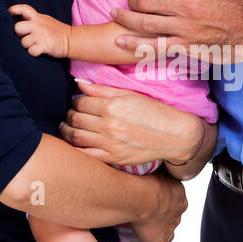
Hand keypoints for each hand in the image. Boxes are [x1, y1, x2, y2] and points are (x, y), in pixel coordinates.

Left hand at [9, 4, 70, 58]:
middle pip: (18, 27)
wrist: (72, 39)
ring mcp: (41, 35)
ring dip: (28, 46)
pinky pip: (31, 51)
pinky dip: (34, 53)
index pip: (25, 9)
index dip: (15, 9)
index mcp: (38, 18)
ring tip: (36, 45)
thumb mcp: (46, 20)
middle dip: (19, 34)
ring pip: (23, 42)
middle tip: (25, 36)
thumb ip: (34, 20)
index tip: (10, 11)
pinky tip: (39, 51)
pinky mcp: (45, 45)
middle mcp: (38, 25)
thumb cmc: (57, 31)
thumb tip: (20, 23)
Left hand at [60, 79, 204, 164]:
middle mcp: (110, 125)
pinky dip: (75, 149)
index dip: (75, 101)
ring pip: (76, 137)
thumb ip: (103, 90)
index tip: (76, 102)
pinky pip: (86, 154)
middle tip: (70, 115)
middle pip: (75, 119)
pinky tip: (75, 144)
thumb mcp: (131, 95)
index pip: (81, 102)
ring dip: (67, 131)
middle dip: (69, 115)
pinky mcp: (114, 158)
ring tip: (68, 128)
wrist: (175, 135)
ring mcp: (111, 144)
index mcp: (114, 106)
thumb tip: (79, 83)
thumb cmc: (155, 112)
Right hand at [127, 171, 186, 241]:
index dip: (166, 199)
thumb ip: (156, 167)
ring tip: (151, 227)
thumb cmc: (143, 180)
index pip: (176, 198)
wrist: (140, 196)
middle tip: (152, 211)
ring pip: (171, 229)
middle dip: (166, 213)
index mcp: (178, 192)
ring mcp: (171, 225)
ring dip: (164, 229)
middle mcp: (178, 209)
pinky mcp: (161, 240)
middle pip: (175, 213)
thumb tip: (151, 161)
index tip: (157, 198)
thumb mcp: (154, 167)